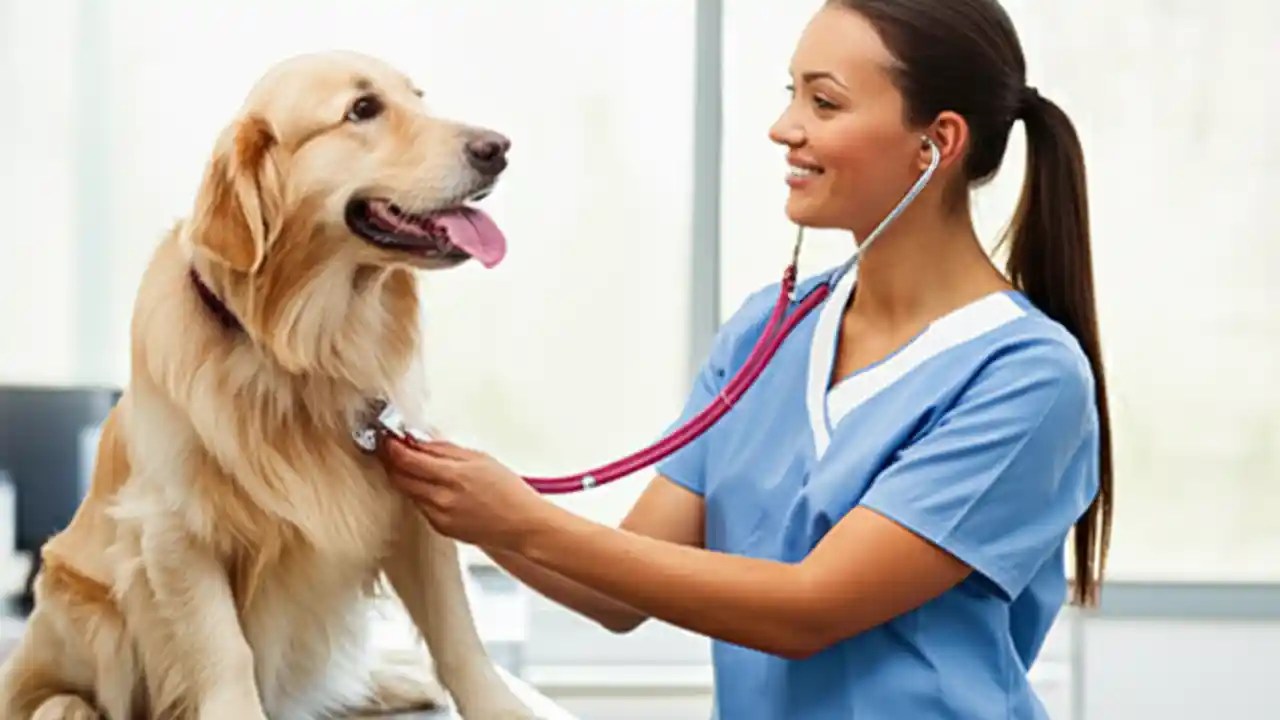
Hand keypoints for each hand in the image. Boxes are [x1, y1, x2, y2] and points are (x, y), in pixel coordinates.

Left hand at [377, 436, 550, 549]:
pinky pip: (420, 506)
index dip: (392, 447)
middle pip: (400, 477)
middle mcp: (442, 498)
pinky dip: (418, 493)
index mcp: (454, 475)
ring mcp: (439, 516)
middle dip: (391, 461)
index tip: (387, 438)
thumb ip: (445, 450)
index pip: (408, 459)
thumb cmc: (508, 490)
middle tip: (390, 448)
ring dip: (404, 477)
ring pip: (407, 492)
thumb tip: (418, 441)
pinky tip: (429, 485)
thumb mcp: (479, 458)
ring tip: (409, 464)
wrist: (521, 524)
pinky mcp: (440, 528)